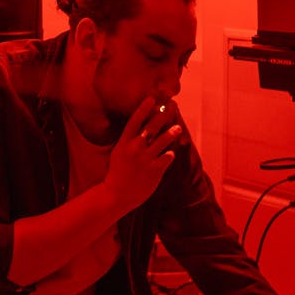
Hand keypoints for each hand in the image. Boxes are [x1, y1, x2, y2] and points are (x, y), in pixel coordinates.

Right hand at [104, 97, 181, 212]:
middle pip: (151, 127)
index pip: (134, 121)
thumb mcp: (118, 153)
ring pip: (163, 140)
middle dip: (163, 115)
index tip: (152, 98)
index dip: (143, 108)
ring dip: (172, 133)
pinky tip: (169, 154)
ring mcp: (145, 159)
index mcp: (123, 143)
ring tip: (178, 129)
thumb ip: (130, 142)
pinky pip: (167, 157)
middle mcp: (134, 149)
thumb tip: (145, 129)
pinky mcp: (154, 170)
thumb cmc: (118, 173)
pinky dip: (169, 154)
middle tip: (172, 107)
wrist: (116, 195)